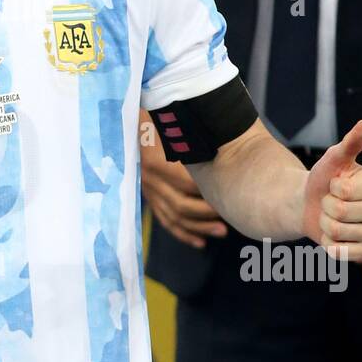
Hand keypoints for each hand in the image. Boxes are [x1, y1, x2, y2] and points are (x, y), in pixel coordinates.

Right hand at [140, 120, 226, 247]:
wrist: (131, 119)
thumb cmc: (161, 119)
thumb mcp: (175, 125)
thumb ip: (194, 139)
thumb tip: (229, 151)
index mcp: (156, 161)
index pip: (187, 184)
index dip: (209, 192)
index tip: (231, 195)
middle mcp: (150, 179)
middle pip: (181, 205)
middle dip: (207, 215)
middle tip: (230, 218)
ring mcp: (147, 190)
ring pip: (174, 217)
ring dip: (198, 227)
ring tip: (222, 232)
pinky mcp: (148, 197)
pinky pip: (165, 221)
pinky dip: (183, 233)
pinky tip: (200, 242)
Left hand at [301, 119, 361, 261]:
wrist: (310, 204)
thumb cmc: (324, 178)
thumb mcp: (333, 158)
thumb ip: (350, 143)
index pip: (347, 191)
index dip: (333, 187)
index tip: (336, 184)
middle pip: (342, 213)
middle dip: (326, 206)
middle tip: (330, 202)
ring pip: (338, 232)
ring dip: (325, 224)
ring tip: (331, 216)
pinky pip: (341, 253)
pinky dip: (327, 243)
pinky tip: (332, 235)